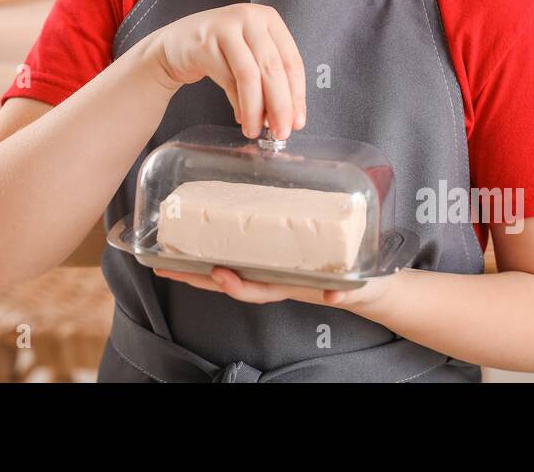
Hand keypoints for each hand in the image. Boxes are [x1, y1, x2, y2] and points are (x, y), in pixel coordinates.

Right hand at [138, 3, 305, 139]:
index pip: (292, 61)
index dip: (297, 95)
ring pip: (250, 75)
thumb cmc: (219, 51)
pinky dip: (237, 103)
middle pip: (273, 68)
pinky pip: (227, 80)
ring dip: (255, 109)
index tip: (297, 121)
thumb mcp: (251, 55)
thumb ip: (270, 79)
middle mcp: (249, 17)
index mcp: (268, 18)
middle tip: (280, 132)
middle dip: (280, 106)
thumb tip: (286, 117)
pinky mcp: (204, 43)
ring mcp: (225, 28)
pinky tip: (240, 117)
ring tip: (255, 129)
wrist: (175, 46)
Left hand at [153, 265, 397, 309]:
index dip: (236, 285)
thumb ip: (346, 290)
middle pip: (229, 280)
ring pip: (228, 267)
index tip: (220, 273)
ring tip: (170, 255)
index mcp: (290, 286)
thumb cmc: (358, 285)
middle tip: (166, 266)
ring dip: (199, 263)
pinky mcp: (271, 252)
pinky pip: (240, 252)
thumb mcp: (356, 287)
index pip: (256, 289)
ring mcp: (270, 267)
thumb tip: (335, 294)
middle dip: (197, 276)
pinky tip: (200, 237)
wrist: (367, 287)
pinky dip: (218, 246)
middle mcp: (273, 278)